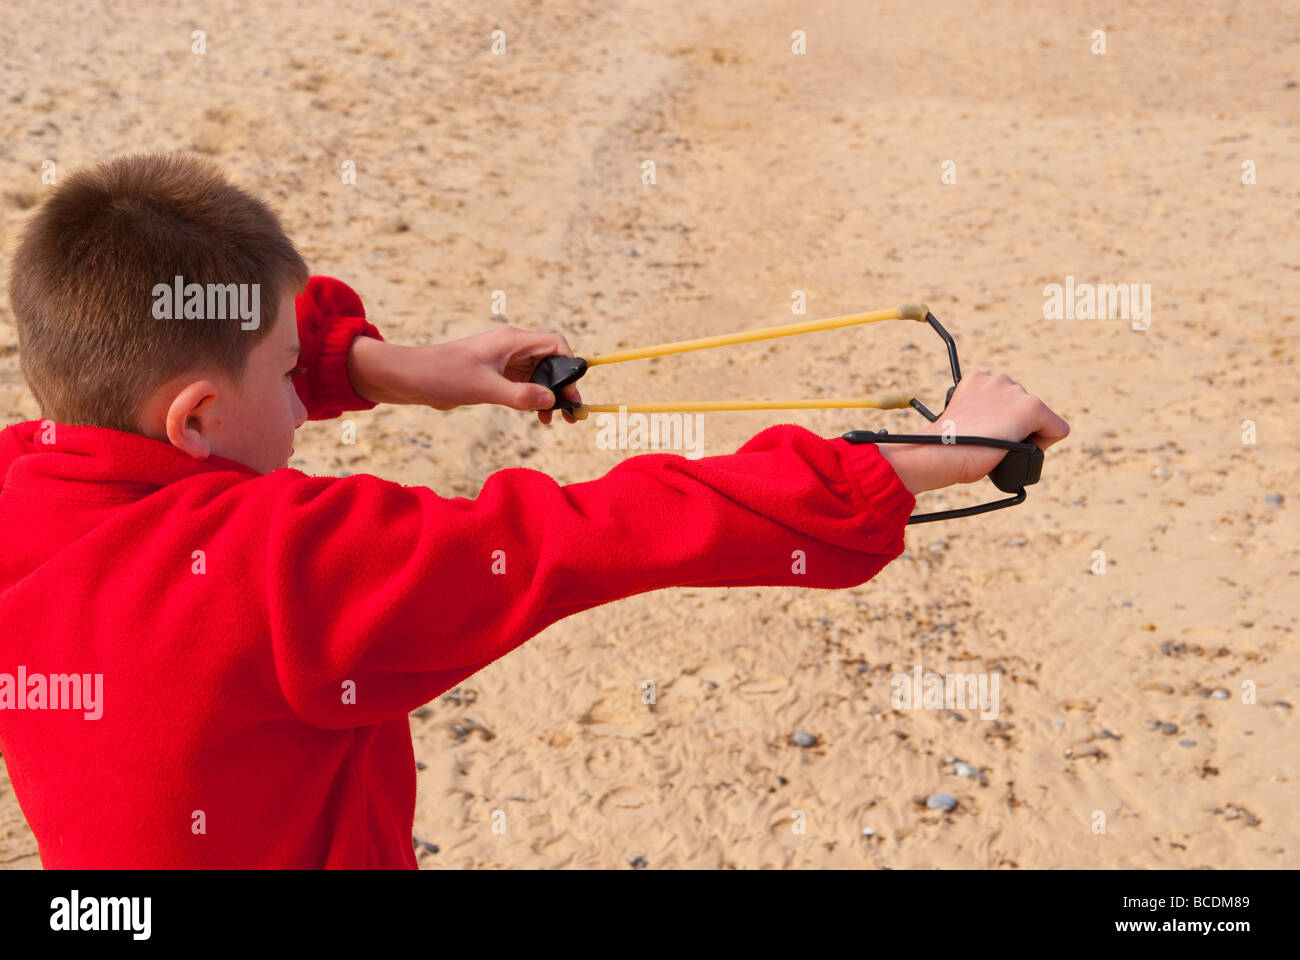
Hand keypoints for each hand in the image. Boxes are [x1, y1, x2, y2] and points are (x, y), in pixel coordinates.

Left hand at [346, 328, 583, 422]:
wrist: (414, 377)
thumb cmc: (445, 375)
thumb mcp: (486, 388)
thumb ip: (520, 395)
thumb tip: (550, 400)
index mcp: (512, 341)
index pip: (555, 345)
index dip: (570, 366)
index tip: (572, 392)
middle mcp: (512, 347)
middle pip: (551, 361)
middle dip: (563, 385)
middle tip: (571, 412)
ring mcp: (504, 360)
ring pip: (539, 374)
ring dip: (550, 394)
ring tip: (555, 419)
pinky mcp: (495, 374)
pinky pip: (524, 383)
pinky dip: (534, 397)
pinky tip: (537, 415)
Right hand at [875, 371, 1069, 494]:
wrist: (941, 452)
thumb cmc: (943, 447)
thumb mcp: (959, 421)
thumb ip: (977, 416)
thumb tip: (989, 431)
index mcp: (976, 379)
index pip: (1003, 400)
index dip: (997, 422)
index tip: (980, 434)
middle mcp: (998, 379)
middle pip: (1022, 407)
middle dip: (1013, 427)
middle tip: (991, 444)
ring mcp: (1016, 392)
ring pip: (1040, 418)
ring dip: (1026, 434)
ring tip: (1001, 446)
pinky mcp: (1032, 408)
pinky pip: (1057, 429)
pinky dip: (1046, 443)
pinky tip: (1020, 449)